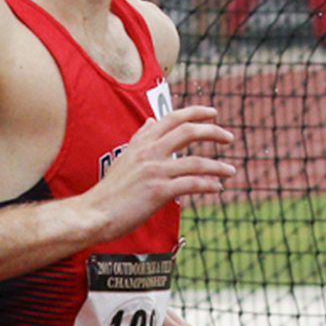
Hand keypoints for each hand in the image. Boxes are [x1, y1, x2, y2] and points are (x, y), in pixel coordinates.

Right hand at [88, 106, 235, 238]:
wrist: (94, 213)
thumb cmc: (109, 191)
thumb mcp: (124, 158)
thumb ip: (140, 139)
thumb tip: (151, 121)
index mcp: (141, 144)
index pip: (172, 118)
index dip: (196, 112)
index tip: (213, 113)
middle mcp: (149, 153)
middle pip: (188, 132)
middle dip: (213, 132)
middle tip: (229, 137)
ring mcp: (155, 171)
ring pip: (196, 162)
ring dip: (218, 166)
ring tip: (230, 171)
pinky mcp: (159, 191)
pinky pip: (192, 184)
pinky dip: (208, 185)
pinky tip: (216, 188)